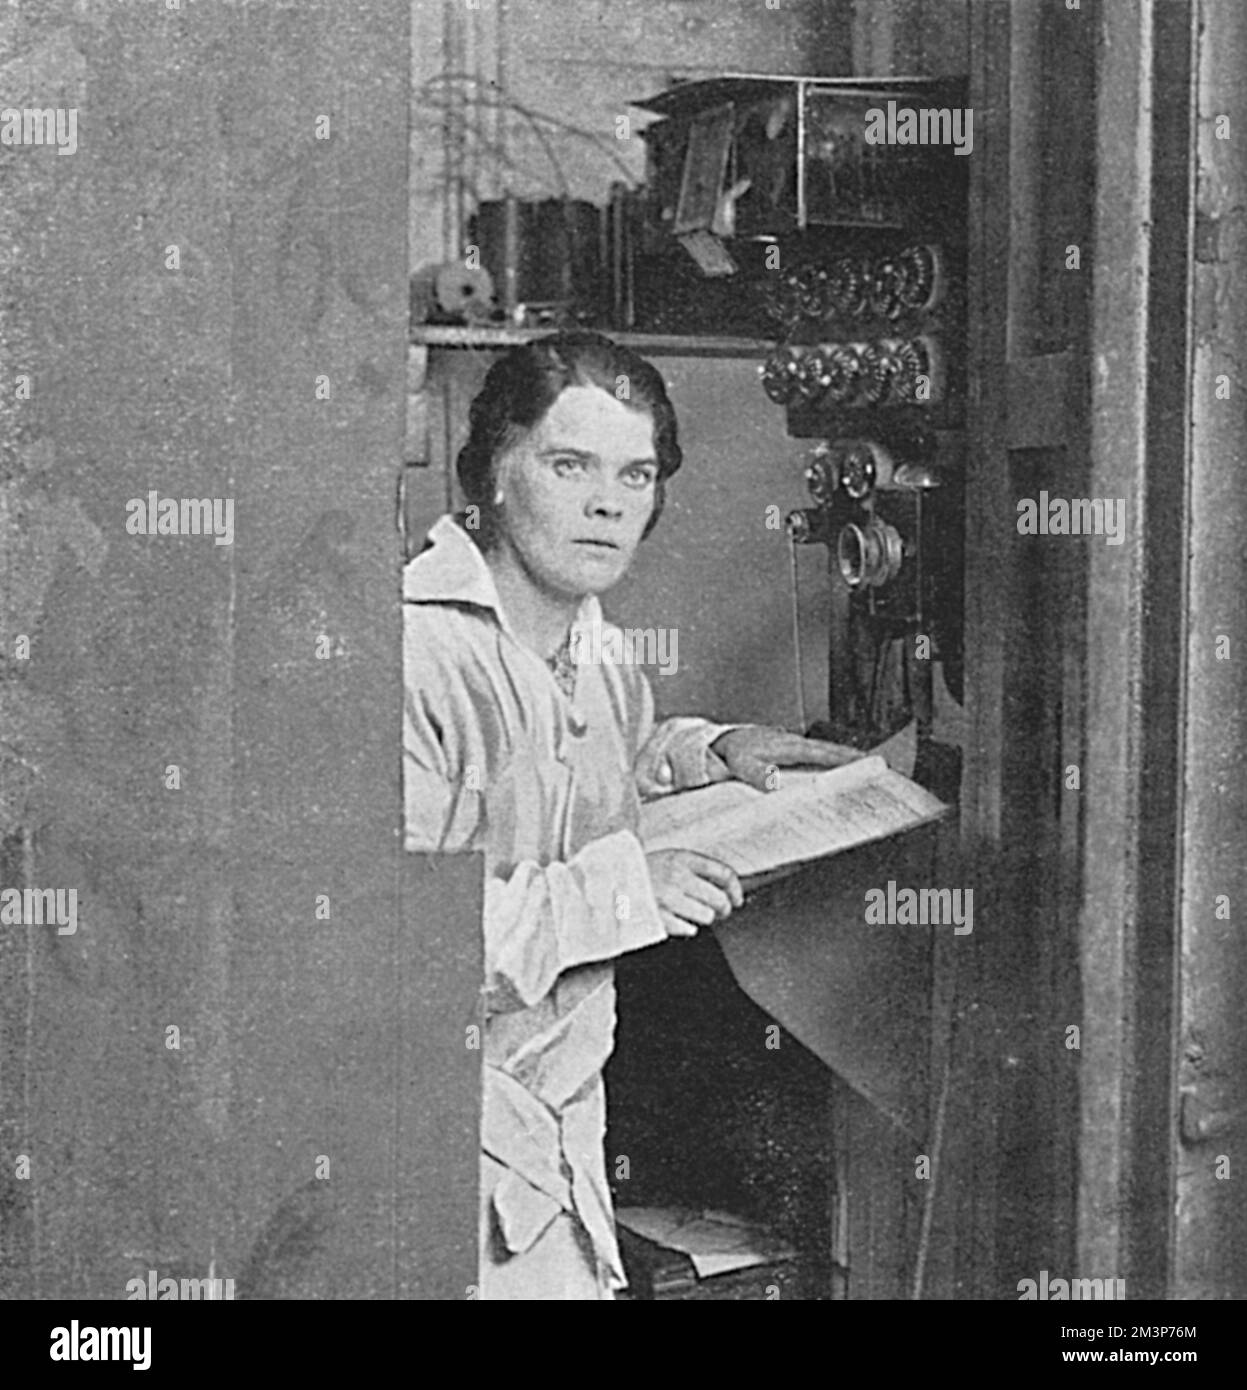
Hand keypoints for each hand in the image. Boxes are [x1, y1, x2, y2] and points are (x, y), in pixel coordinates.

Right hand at [645, 849, 742, 937]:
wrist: (607, 883)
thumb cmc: (641, 873)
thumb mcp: (669, 860)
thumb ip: (696, 870)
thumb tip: (730, 888)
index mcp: (682, 858)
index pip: (723, 873)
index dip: (736, 889)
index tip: (737, 898)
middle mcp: (677, 877)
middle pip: (719, 899)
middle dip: (724, 908)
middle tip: (719, 911)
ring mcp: (668, 899)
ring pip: (707, 916)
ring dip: (703, 918)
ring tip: (690, 913)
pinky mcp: (660, 919)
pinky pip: (689, 929)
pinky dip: (686, 927)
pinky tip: (675, 919)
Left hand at [709, 726, 861, 791]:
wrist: (724, 742)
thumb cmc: (735, 753)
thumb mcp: (743, 766)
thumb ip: (758, 776)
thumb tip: (775, 785)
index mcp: (790, 747)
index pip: (825, 753)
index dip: (847, 758)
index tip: (867, 763)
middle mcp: (797, 743)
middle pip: (832, 750)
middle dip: (856, 757)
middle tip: (878, 767)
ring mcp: (796, 744)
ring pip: (827, 751)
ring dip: (846, 758)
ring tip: (866, 769)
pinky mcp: (793, 749)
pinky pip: (817, 754)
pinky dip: (832, 760)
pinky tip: (838, 771)